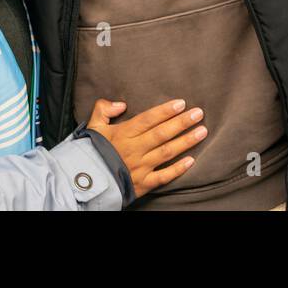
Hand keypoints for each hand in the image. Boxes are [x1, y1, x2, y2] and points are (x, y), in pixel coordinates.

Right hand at [86, 98, 204, 198]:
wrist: (86, 181)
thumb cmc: (91, 151)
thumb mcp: (93, 126)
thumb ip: (103, 109)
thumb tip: (121, 103)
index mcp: (124, 134)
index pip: (148, 119)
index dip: (165, 110)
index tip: (182, 103)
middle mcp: (135, 149)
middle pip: (162, 133)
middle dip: (182, 123)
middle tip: (199, 113)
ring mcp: (141, 167)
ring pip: (167, 152)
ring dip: (186, 142)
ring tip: (202, 132)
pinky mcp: (143, 183)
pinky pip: (164, 176)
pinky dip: (178, 169)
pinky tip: (192, 160)